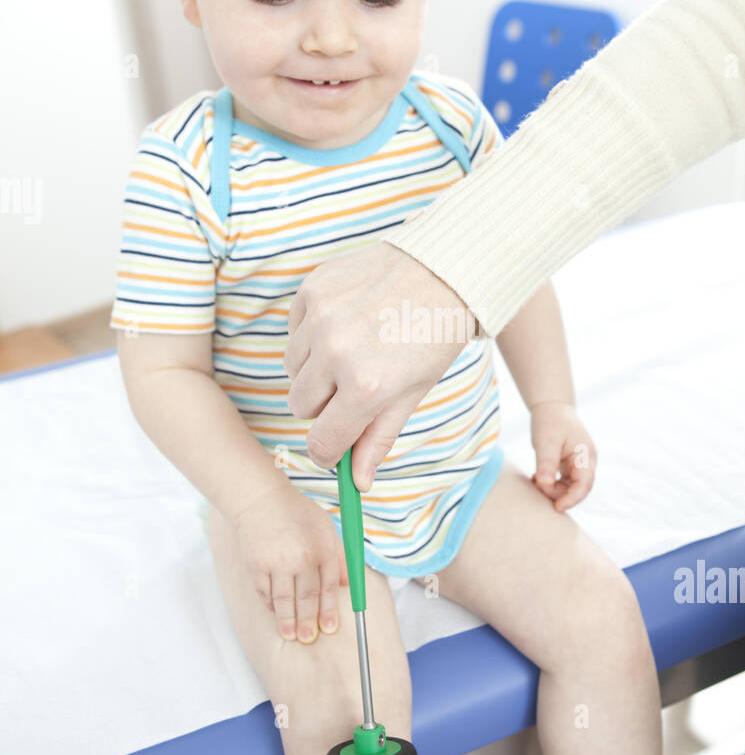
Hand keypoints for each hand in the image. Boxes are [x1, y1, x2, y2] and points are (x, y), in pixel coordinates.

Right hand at [232, 484, 348, 644]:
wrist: (261, 499)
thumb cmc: (298, 514)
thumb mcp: (326, 528)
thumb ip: (338, 556)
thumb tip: (349, 584)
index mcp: (322, 548)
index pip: (329, 587)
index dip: (329, 610)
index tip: (330, 628)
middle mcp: (301, 557)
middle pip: (307, 598)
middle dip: (309, 622)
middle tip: (310, 638)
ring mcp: (276, 563)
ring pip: (284, 600)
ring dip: (288, 621)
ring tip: (291, 635)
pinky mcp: (256, 565)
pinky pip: (265, 593)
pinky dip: (271, 606)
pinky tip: (276, 613)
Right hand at [284, 242, 477, 490]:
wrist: (443, 269)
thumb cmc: (434, 336)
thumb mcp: (412, 393)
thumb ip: (378, 439)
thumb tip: (358, 485)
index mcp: (367, 387)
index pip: (322, 442)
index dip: (327, 452)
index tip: (334, 450)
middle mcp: (336, 353)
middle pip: (300, 407)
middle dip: (323, 407)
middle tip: (354, 389)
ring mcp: (320, 319)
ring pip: (292, 370)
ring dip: (315, 370)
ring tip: (354, 351)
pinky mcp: (311, 290)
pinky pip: (293, 331)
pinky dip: (312, 335)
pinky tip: (346, 323)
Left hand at [529, 400, 596, 510]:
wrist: (551, 407)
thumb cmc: (550, 421)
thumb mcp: (546, 442)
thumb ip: (546, 463)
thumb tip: (544, 484)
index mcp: (586, 456)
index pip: (585, 484)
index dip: (572, 499)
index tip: (556, 507)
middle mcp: (586, 462)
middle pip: (578, 489)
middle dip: (558, 494)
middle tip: (538, 486)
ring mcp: (579, 464)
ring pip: (569, 488)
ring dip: (553, 490)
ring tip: (535, 482)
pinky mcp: (570, 465)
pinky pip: (563, 482)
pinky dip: (551, 484)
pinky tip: (537, 479)